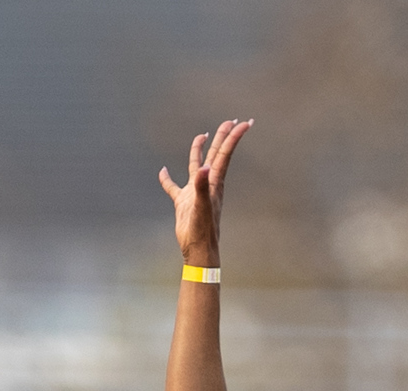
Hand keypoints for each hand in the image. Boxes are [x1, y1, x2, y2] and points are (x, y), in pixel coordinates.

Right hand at [159, 119, 252, 262]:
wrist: (198, 251)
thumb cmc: (203, 232)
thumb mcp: (202, 208)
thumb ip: (202, 187)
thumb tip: (204, 168)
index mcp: (214, 182)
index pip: (224, 155)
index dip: (233, 138)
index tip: (244, 123)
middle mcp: (207, 184)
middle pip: (216, 154)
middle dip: (223, 137)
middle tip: (232, 121)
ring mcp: (195, 192)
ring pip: (196, 164)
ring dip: (199, 149)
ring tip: (203, 134)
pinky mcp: (184, 202)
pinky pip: (173, 187)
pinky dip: (167, 179)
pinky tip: (163, 171)